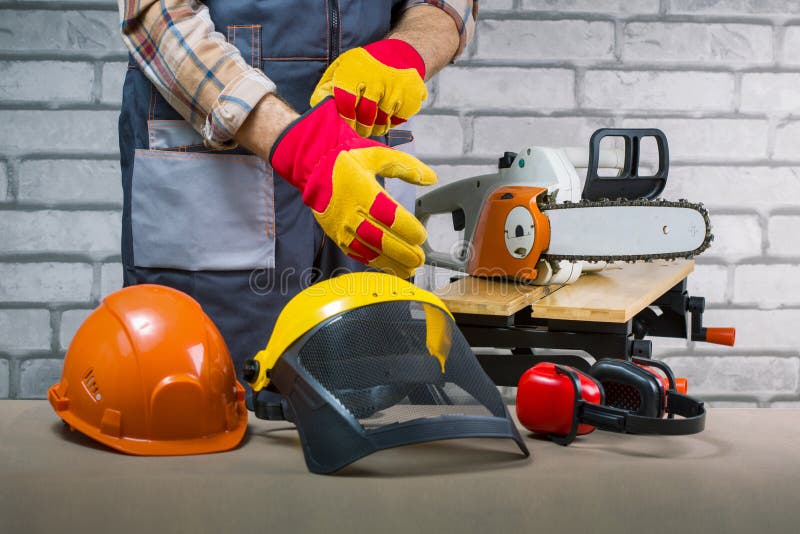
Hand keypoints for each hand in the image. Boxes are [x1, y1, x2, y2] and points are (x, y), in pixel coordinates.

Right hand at [270, 98, 436, 277]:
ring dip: (390, 262)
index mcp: (362, 190)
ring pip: (368, 250)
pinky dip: (374, 262)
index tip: (421, 235)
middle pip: (380, 238)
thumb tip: (431, 178)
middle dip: (402, 252)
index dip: (406, 229)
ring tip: (409, 269)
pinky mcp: (336, 235)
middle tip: (420, 259)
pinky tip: (389, 266)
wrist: (312, 167)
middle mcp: (350, 211)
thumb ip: (407, 167)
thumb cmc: (347, 159)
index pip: (388, 215)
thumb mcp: (378, 155)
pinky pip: (356, 253)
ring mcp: (342, 226)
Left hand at [309, 39, 427, 137]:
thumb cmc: (363, 67)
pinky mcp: (411, 98)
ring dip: (374, 128)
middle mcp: (377, 79)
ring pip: (381, 122)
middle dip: (360, 128)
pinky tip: (386, 114)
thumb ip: (327, 86)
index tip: (345, 125)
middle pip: (365, 116)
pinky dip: (389, 123)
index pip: (347, 103)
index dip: (345, 119)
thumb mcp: (343, 67)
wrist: (399, 55)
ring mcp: (396, 89)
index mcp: (356, 71)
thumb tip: (317, 106)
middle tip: (357, 129)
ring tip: (370, 124)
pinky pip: (396, 121)